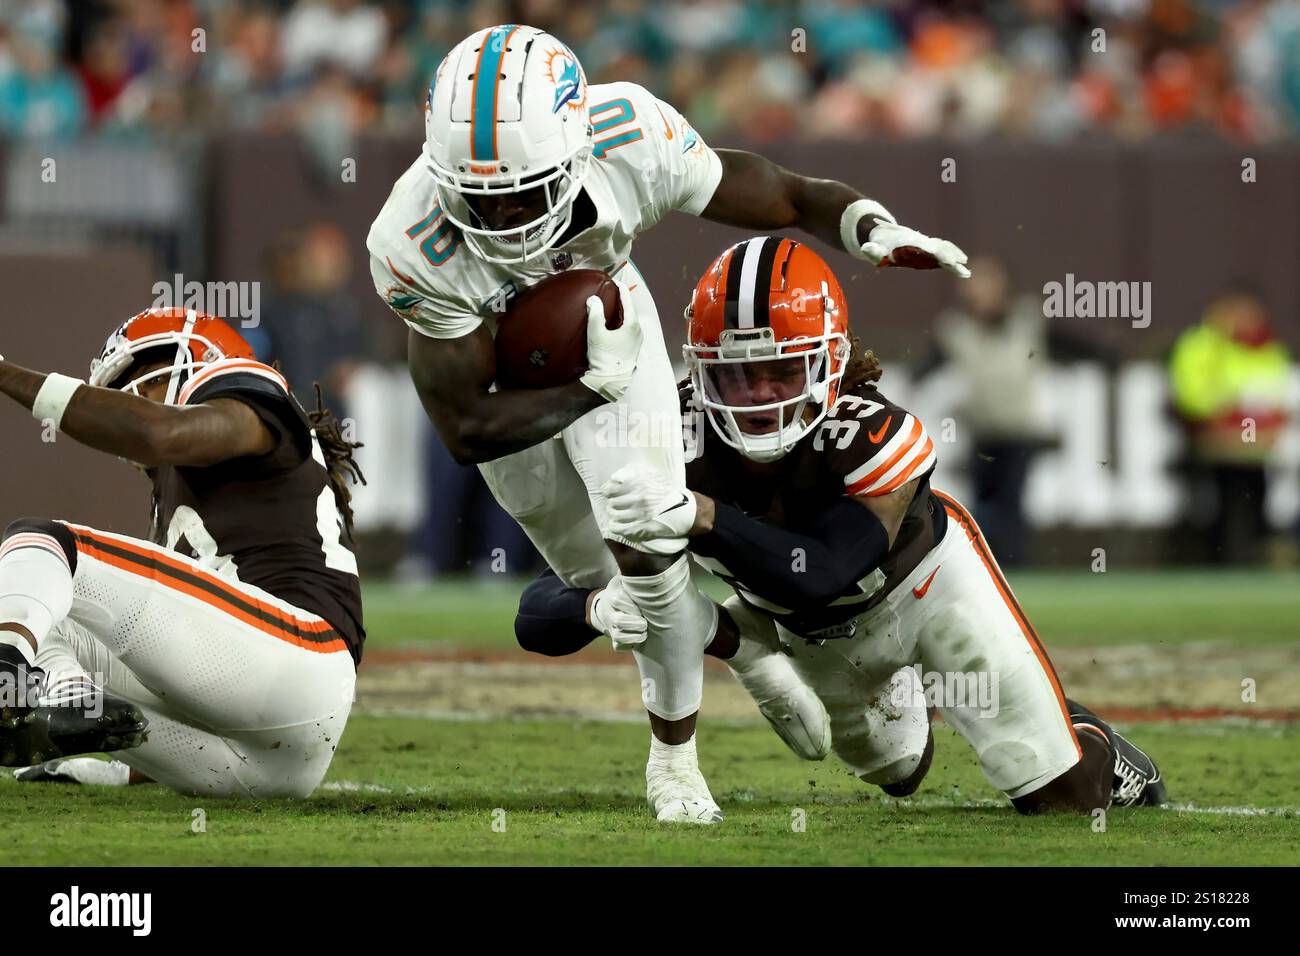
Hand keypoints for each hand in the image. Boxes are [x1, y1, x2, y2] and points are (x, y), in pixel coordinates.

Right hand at [580, 291, 641, 401]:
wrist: (609, 381)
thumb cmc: (604, 357)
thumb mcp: (596, 332)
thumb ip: (595, 313)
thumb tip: (593, 299)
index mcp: (632, 325)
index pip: (628, 301)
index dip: (621, 289)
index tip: (615, 281)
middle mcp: (638, 332)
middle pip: (630, 310)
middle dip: (621, 300)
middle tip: (612, 291)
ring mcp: (637, 341)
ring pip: (630, 320)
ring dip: (622, 311)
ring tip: (612, 304)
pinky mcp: (632, 348)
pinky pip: (629, 329)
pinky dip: (622, 321)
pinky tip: (614, 322)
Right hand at [587, 576, 647, 650]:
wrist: (605, 607)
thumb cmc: (621, 592)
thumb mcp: (622, 581)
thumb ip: (631, 575)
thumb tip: (644, 560)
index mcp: (613, 596)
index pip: (619, 600)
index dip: (631, 605)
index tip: (641, 606)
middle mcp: (610, 613)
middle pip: (619, 621)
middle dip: (636, 623)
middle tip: (645, 622)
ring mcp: (611, 627)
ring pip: (620, 637)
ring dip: (635, 637)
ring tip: (644, 633)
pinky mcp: (613, 639)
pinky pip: (618, 647)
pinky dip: (628, 646)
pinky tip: (636, 642)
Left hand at [603, 463, 695, 548]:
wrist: (688, 509)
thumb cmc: (671, 491)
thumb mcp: (655, 475)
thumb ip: (636, 473)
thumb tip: (617, 477)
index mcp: (639, 484)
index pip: (610, 489)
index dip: (607, 491)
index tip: (610, 493)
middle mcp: (638, 498)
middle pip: (612, 503)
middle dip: (612, 504)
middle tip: (616, 505)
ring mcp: (640, 514)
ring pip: (615, 516)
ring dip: (614, 515)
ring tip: (617, 514)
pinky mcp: (642, 527)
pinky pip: (621, 529)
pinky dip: (616, 527)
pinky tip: (616, 525)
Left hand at [844, 200, 969, 277]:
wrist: (882, 233)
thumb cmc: (878, 244)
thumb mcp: (873, 249)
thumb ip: (871, 249)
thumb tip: (864, 249)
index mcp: (911, 243)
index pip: (927, 248)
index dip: (937, 253)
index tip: (946, 260)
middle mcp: (922, 243)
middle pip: (939, 249)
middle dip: (951, 256)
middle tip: (962, 265)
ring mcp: (926, 245)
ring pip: (944, 249)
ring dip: (955, 256)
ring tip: (966, 270)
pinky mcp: (928, 248)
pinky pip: (943, 250)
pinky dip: (953, 255)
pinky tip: (962, 265)